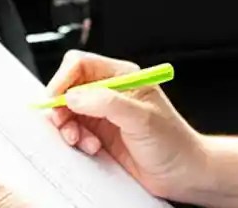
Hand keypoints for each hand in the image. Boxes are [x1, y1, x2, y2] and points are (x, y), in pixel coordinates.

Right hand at [46, 50, 208, 202]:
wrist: (181, 172)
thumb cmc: (173, 141)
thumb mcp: (141, 117)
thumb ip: (107, 103)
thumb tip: (74, 96)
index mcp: (122, 76)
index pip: (81, 64)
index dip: (63, 79)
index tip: (55, 99)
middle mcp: (110, 92)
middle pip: (69, 88)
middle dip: (62, 107)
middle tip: (64, 124)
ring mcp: (104, 114)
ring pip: (68, 112)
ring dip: (69, 127)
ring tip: (82, 140)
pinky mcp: (100, 134)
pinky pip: (75, 131)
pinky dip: (76, 140)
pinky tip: (93, 147)